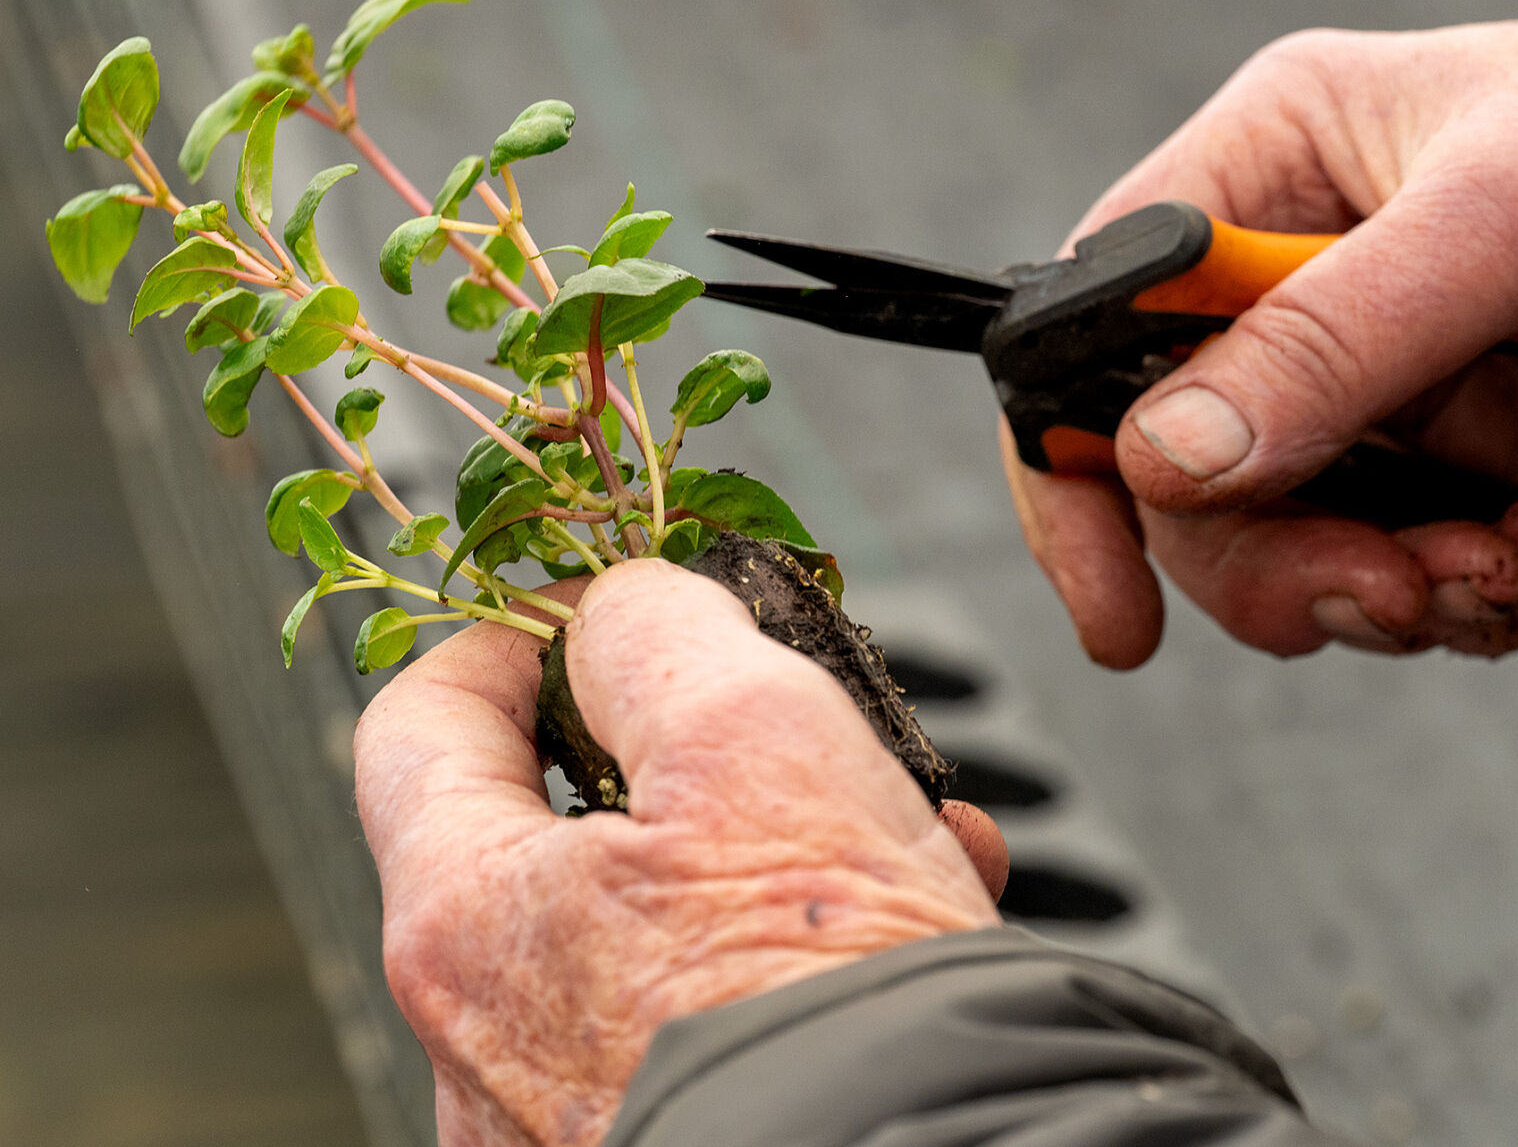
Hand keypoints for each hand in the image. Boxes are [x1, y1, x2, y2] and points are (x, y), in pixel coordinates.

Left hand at [355, 561, 1003, 1145]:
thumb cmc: (831, 995)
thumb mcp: (752, 734)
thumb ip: (657, 635)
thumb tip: (620, 611)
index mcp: (467, 922)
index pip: (422, 726)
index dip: (508, 641)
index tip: (586, 613)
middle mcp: (484, 1041)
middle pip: (556, 829)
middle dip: (682, 749)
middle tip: (773, 713)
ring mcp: (562, 1114)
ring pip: (653, 922)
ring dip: (766, 851)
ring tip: (895, 830)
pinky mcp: (655, 1142)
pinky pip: (704, 1015)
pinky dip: (788, 953)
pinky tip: (907, 927)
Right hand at [1007, 15, 1517, 666]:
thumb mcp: (1508, 215)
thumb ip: (1329, 334)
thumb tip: (1169, 457)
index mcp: (1266, 177)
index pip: (1093, 334)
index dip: (1074, 470)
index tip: (1113, 598)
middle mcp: (1298, 291)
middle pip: (1181, 478)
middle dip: (1273, 558)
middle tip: (1377, 589)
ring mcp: (1375, 387)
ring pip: (1285, 547)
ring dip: (1383, 589)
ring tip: (1500, 562)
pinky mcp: (1456, 463)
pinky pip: (1398, 575)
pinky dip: (1467, 599)